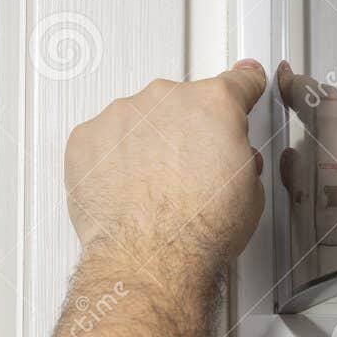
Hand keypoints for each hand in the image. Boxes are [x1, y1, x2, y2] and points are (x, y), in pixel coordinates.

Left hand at [65, 61, 267, 275]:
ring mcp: (122, 115)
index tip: (244, 79)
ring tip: (155, 190)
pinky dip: (113, 160)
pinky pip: (103, 140)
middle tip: (192, 173)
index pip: (236, 82)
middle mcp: (166, 99)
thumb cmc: (199, 229)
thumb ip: (240, 157)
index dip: (244, 85)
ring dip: (147, 145)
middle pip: (181, 104)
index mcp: (213, 105)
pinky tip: (127, 190)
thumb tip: (232, 158)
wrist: (151, 257)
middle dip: (188, 132)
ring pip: (139, 120)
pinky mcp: (86, 139)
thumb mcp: (250, 192)